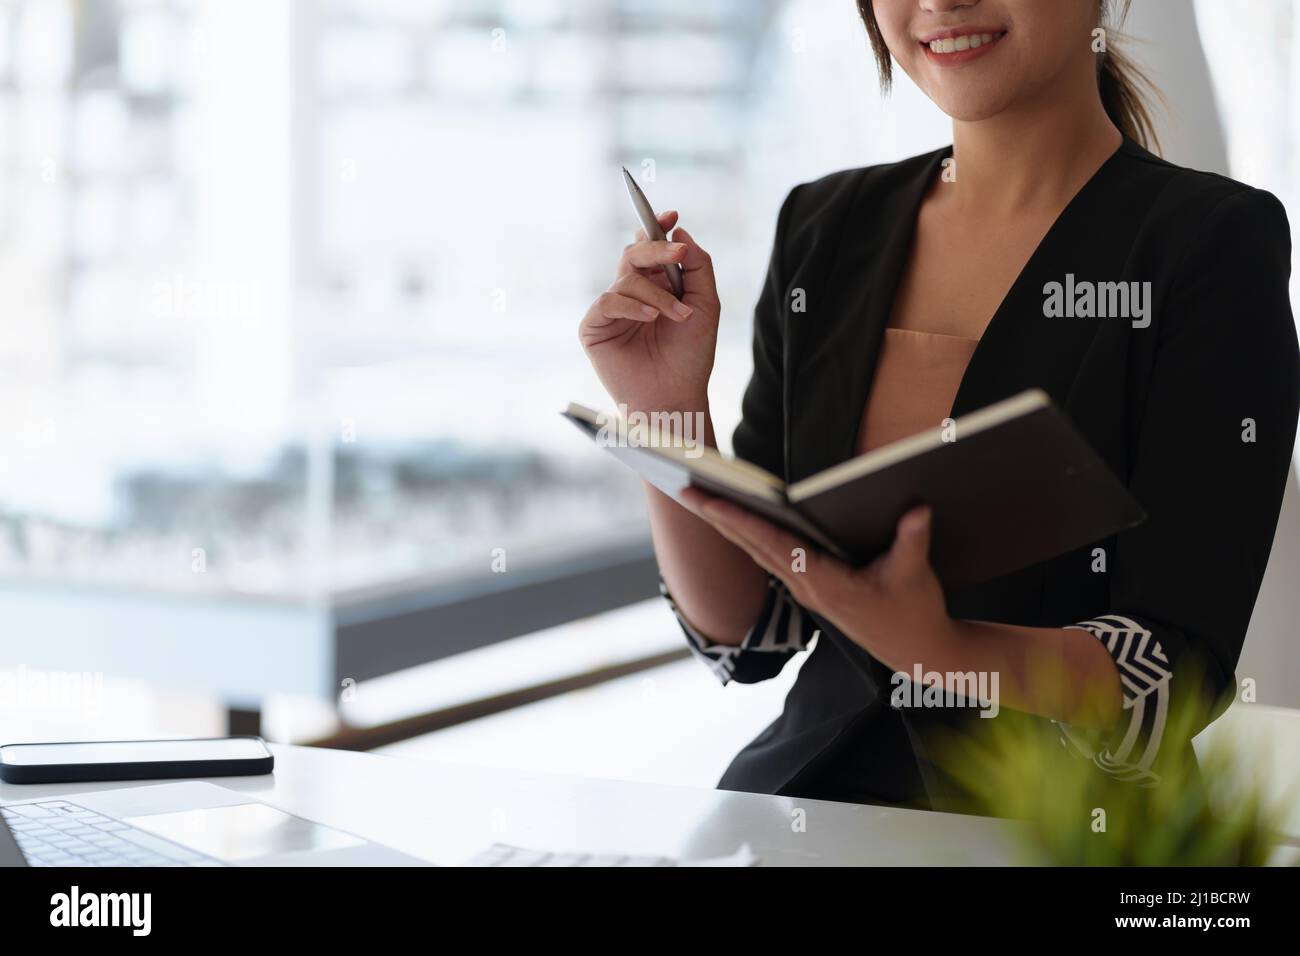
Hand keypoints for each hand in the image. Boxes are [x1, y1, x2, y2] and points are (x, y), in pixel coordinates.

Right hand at [579, 211, 720, 414]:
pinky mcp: (594, 327)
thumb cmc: (690, 356)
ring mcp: (611, 309)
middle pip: (634, 252)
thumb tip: (678, 232)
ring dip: (657, 294)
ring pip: (627, 278)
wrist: (675, 395)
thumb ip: (698, 267)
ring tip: (678, 316)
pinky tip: (652, 318)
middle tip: (679, 256)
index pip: (650, 246)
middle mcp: (631, 293)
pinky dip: (633, 306)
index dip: (657, 227)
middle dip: (657, 249)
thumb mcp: (706, 304)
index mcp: (656, 285)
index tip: (671, 216)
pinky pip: (608, 301)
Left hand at [679, 489, 954, 670]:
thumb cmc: (913, 613)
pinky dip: (749, 535)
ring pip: (756, 551)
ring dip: (728, 524)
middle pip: (751, 545)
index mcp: (823, 582)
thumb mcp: (914, 575)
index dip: (740, 520)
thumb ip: (912, 540)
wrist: (916, 653)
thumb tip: (917, 509)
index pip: (771, 544)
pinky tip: (735, 519)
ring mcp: (804, 589)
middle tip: (684, 488)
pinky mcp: (810, 588)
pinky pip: (770, 556)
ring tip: (700, 497)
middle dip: (717, 516)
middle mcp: (805, 586)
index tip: (710, 500)